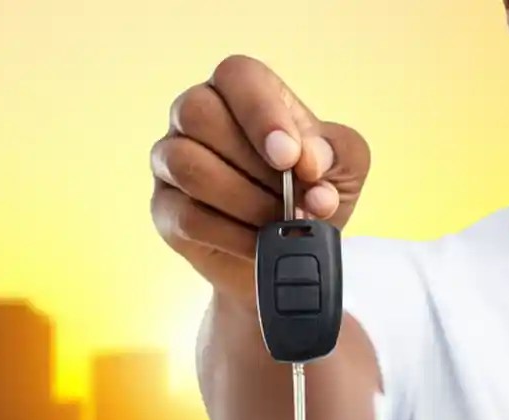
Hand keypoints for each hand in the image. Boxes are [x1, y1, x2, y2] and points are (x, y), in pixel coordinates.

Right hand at [150, 55, 370, 314]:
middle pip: (198, 113)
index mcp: (241, 91)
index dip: (262, 113)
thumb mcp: (344, 167)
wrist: (286, 255)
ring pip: (187, 165)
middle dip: (252, 164)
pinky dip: (231, 234)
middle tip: (291, 197)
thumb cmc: (309, 195)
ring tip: (278, 222)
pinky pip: (186, 216)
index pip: (237, 75)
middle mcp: (196, 117)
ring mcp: (172, 160)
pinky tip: (258, 243)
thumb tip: (310, 162)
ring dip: (242, 199)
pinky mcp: (164, 207)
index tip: (290, 156)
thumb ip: (336, 153)